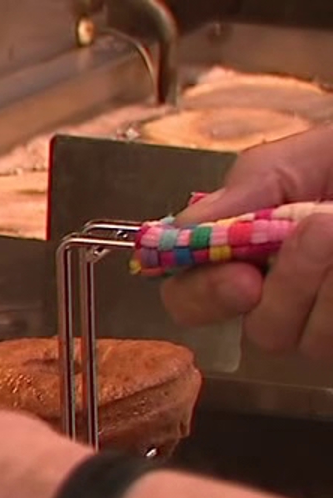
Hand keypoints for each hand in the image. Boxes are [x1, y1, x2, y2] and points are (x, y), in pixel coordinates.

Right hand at [161, 125, 332, 360]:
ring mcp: (329, 325)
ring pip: (313, 340)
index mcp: (250, 255)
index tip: (242, 278)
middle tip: (324, 232)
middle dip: (292, 285)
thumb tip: (181, 229)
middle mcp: (285, 299)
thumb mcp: (305, 155)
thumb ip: (246, 188)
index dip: (204, 295)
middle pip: (262, 330)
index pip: (192, 298)